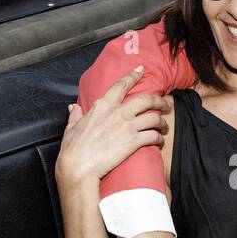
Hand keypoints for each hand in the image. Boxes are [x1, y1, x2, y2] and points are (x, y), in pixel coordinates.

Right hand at [54, 66, 169, 187]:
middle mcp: (117, 112)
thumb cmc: (73, 149)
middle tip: (165, 104)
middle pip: (146, 99)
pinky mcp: (134, 142)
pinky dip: (159, 138)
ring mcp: (127, 126)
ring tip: (164, 127)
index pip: (121, 85)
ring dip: (162, 122)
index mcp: (102, 106)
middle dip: (159, 100)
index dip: (133, 76)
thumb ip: (75, 115)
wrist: (78, 167)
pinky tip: (159, 141)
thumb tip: (73, 107)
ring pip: (154, 118)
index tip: (141, 70)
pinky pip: (154, 136)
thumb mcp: (71, 127)